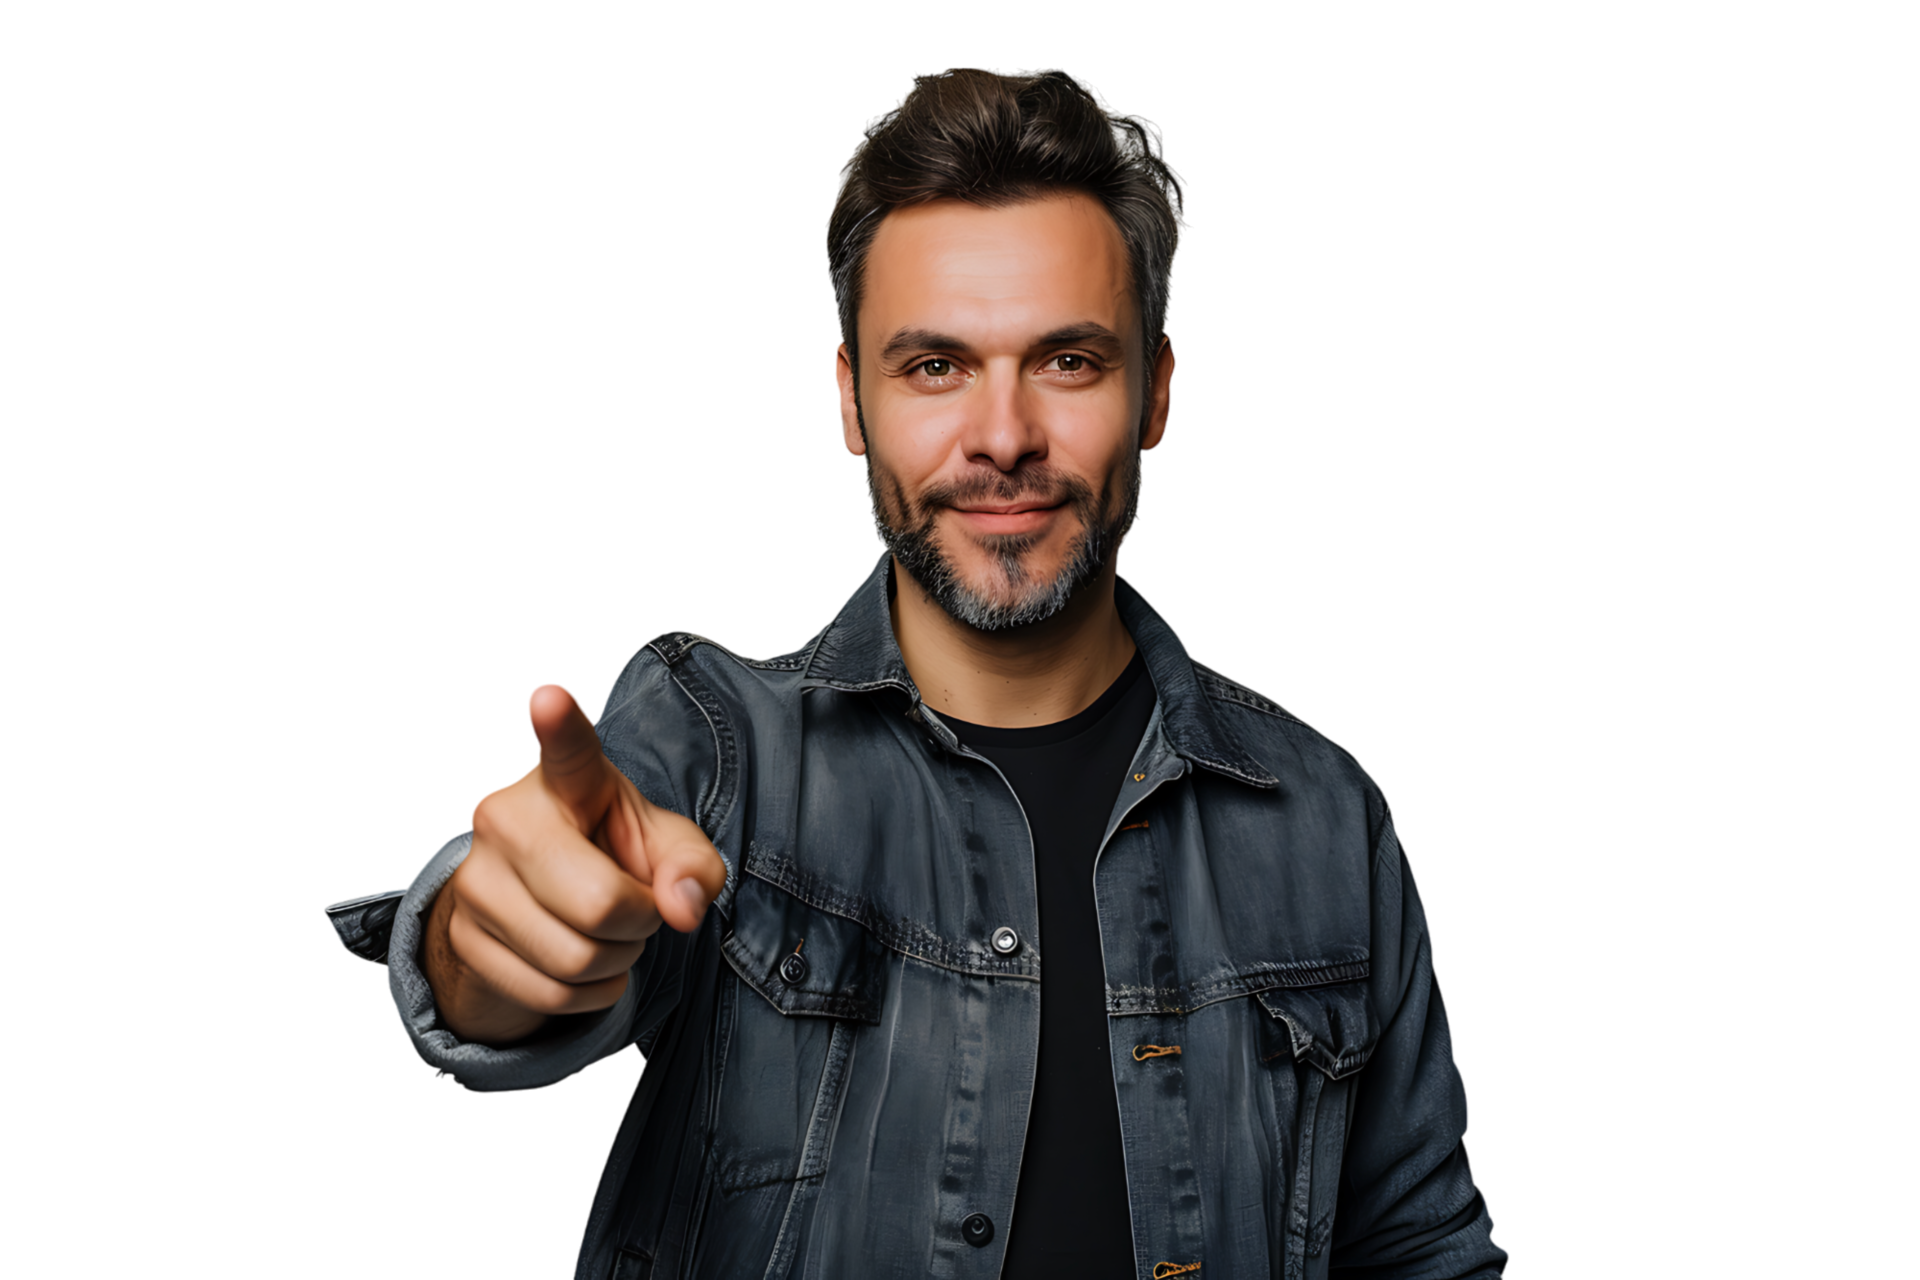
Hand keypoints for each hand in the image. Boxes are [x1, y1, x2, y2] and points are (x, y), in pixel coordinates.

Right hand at [426, 681, 727, 1042]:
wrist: (535, 901)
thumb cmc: (610, 853)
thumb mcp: (664, 846)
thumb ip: (694, 866)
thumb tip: (681, 908)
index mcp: (565, 780)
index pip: (566, 750)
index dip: (560, 723)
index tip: (550, 696)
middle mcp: (505, 817)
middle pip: (600, 904)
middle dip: (639, 923)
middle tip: (636, 906)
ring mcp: (474, 880)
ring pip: (575, 960)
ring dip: (616, 962)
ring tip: (607, 933)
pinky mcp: (462, 938)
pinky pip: (551, 995)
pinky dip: (590, 995)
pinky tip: (586, 966)